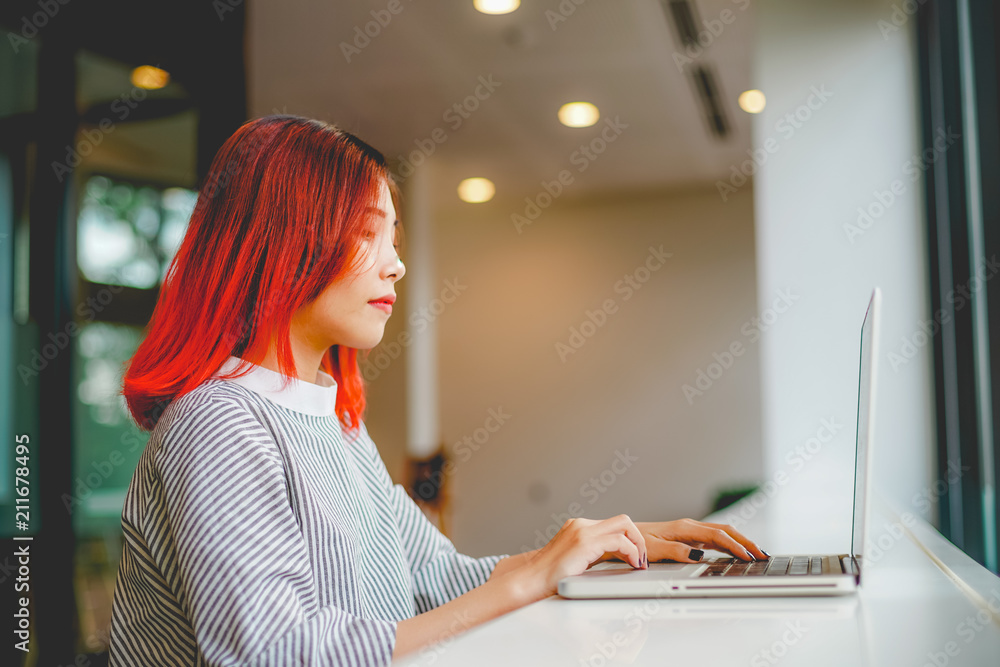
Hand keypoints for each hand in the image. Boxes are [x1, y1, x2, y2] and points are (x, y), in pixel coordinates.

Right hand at [519, 514, 646, 600]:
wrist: (530, 583)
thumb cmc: (548, 578)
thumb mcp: (575, 561)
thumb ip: (591, 555)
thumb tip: (613, 562)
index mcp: (577, 527)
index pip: (612, 526)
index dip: (629, 541)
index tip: (635, 558)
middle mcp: (580, 524)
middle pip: (622, 521)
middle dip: (637, 539)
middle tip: (642, 559)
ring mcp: (582, 531)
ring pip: (624, 525)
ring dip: (638, 544)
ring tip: (640, 563)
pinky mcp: (585, 543)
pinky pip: (619, 541)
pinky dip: (632, 552)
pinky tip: (633, 565)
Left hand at [636, 519, 767, 562]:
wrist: (624, 535)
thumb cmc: (636, 542)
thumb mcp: (654, 549)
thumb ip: (676, 551)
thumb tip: (698, 555)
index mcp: (684, 527)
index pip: (717, 535)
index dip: (735, 545)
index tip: (748, 556)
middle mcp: (690, 526)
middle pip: (726, 531)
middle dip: (746, 541)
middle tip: (763, 554)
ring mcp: (690, 531)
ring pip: (722, 533)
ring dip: (740, 542)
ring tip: (757, 554)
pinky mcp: (689, 537)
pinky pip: (714, 539)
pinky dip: (729, 544)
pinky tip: (737, 552)